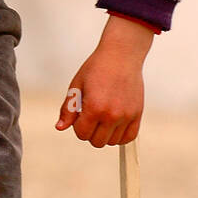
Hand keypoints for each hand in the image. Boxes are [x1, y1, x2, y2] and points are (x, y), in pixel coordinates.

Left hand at [55, 15, 152, 146]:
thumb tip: (60, 128)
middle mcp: (112, 115)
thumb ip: (68, 110)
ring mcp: (126, 116)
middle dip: (90, 132)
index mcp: (94, 108)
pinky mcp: (137, 114)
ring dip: (105, 133)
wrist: (121, 55)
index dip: (78, 126)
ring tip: (103, 116)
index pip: (82, 134)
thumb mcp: (76, 86)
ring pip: (112, 142)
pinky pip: (129, 137)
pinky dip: (120, 135)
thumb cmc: (97, 68)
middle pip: (97, 142)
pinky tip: (114, 124)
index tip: (80, 113)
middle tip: (91, 115)